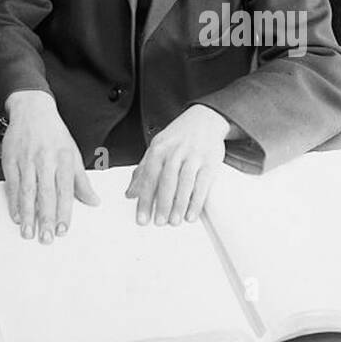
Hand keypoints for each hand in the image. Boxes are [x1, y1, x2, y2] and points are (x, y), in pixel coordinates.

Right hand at [1, 90, 98, 242]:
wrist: (32, 110)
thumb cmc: (55, 135)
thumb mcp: (73, 154)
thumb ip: (81, 181)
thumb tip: (94, 202)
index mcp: (64, 159)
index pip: (65, 190)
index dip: (64, 211)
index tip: (63, 230)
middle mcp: (46, 160)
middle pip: (46, 193)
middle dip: (46, 217)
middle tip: (46, 239)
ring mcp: (27, 160)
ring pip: (27, 191)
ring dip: (27, 214)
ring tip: (28, 232)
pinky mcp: (10, 160)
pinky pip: (12, 184)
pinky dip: (13, 201)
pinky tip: (16, 216)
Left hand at [125, 105, 230, 225]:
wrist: (205, 118)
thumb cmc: (178, 137)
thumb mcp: (157, 148)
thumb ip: (143, 170)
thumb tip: (130, 194)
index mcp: (158, 149)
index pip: (149, 177)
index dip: (144, 199)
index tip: (142, 218)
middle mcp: (175, 151)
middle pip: (167, 181)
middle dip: (162, 204)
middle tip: (158, 222)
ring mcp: (194, 156)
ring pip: (185, 183)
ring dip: (179, 205)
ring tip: (174, 222)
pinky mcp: (210, 161)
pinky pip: (202, 184)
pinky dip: (197, 201)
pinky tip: (191, 214)